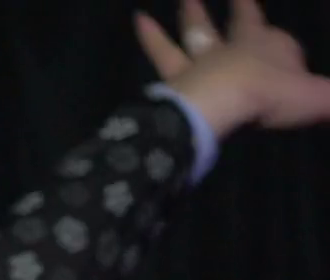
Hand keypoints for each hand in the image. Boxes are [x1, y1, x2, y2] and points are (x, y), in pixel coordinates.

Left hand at [137, 0, 329, 134]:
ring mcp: (204, 58)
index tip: (289, 68)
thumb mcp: (316, 98)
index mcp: (272, 47)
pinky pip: (161, 50)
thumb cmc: (273, 95)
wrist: (226, 100)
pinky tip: (138, 18)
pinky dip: (150, 35)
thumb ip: (328, 99)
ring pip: (196, 30)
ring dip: (191, 14)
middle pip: (238, 23)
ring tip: (184, 0)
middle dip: (239, 9)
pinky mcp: (177, 74)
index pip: (281, 43)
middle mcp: (237, 46)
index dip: (285, 51)